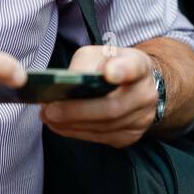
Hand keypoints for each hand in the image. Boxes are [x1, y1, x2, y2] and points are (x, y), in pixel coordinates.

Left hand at [39, 45, 158, 147]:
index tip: (109, 73)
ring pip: (105, 127)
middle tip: (50, 110)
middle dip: (77, 111)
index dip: (122, 71)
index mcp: (139, 65)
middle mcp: (145, 93)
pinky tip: (60, 126)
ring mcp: (141, 118)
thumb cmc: (112, 66)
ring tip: (48, 118)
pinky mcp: (131, 136)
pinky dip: (77, 133)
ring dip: (72, 125)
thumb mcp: (99, 55)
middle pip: (113, 107)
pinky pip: (102, 138)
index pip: (134, 67)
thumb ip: (84, 65)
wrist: (138, 86)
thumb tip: (64, 86)